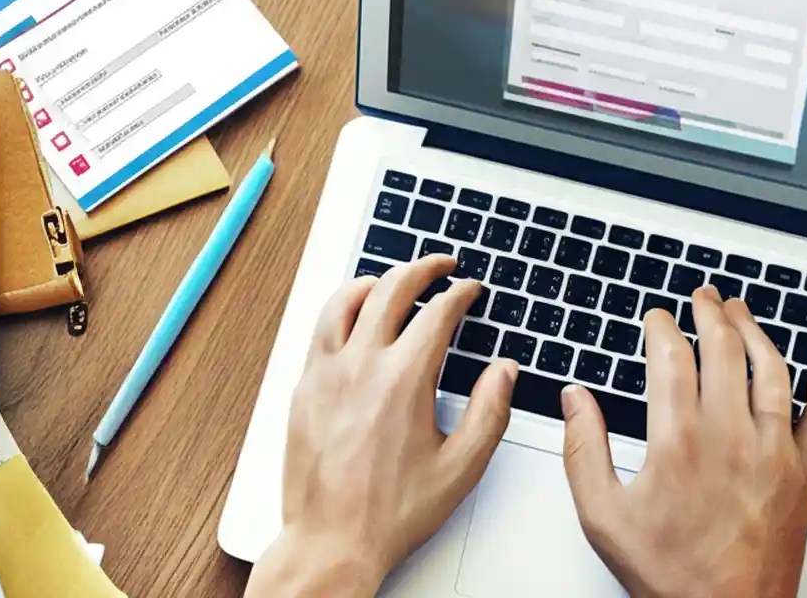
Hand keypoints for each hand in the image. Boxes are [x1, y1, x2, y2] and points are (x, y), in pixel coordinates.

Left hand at [246, 255, 518, 597]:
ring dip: (378, 280)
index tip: (471, 290)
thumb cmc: (391, 513)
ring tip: (396, 281)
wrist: (331, 542)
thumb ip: (489, 411)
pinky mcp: (303, 387)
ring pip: (347, 298)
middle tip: (442, 265)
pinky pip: (320, 328)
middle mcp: (360, 366)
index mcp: (403, 380)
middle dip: (424, 268)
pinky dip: (342, 308)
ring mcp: (325, 373)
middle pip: (392, 288)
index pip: (438, 312)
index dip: (461, 293)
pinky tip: (354, 317)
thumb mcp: (460, 467)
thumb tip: (504, 370)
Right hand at [561, 287, 806, 597]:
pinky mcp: (805, 474)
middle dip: (709, 314)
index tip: (657, 319)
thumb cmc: (669, 574)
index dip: (662, 327)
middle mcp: (730, 435)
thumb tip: (575, 398)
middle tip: (701, 297)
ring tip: (741, 309)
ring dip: (755, 330)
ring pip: (771, 369)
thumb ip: (583, 449)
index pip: (670, 356)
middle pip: (722, 349)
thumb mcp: (603, 516)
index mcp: (677, 440)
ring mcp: (773, 451)